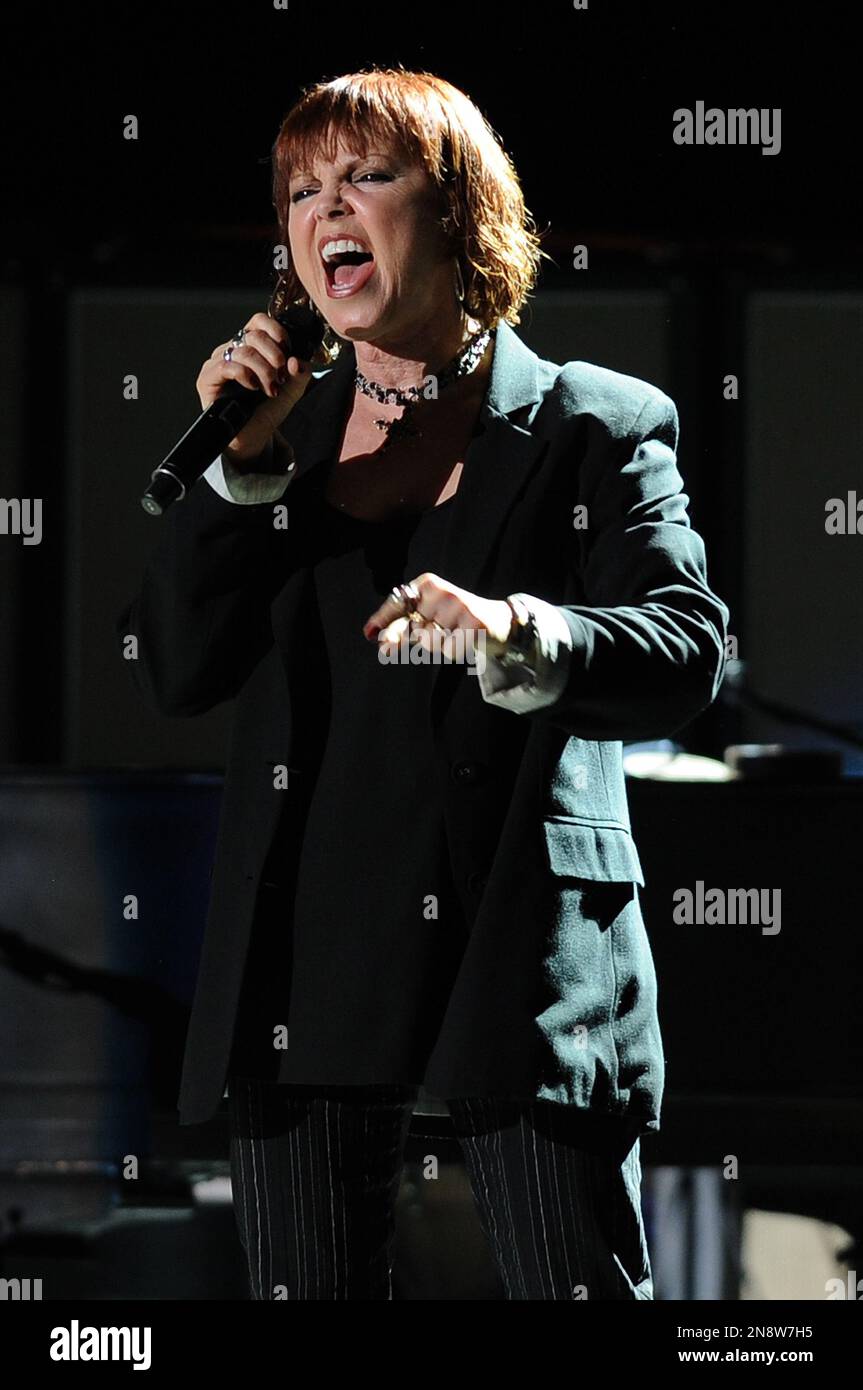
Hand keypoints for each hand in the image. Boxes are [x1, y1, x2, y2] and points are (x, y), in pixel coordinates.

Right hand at [195, 312, 315, 463]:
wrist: (253, 437)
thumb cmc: (267, 410)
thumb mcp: (291, 389)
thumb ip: (300, 373)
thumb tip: (297, 360)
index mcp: (250, 346)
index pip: (259, 321)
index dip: (276, 331)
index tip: (288, 351)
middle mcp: (232, 349)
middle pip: (254, 335)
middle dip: (275, 356)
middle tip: (282, 376)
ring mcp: (217, 362)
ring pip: (244, 351)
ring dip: (264, 371)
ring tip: (271, 389)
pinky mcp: (207, 379)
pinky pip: (226, 366)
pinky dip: (245, 375)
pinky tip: (253, 387)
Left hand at [363, 572, 511, 660]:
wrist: (498, 622)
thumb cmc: (457, 620)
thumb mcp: (430, 616)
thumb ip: (404, 626)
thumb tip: (378, 643)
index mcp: (428, 584)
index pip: (399, 602)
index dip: (383, 619)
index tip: (370, 634)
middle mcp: (442, 591)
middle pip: (412, 627)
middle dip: (410, 639)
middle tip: (422, 636)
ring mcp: (459, 606)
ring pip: (430, 641)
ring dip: (439, 645)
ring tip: (454, 634)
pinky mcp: (473, 623)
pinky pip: (449, 649)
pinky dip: (455, 651)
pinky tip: (466, 640)